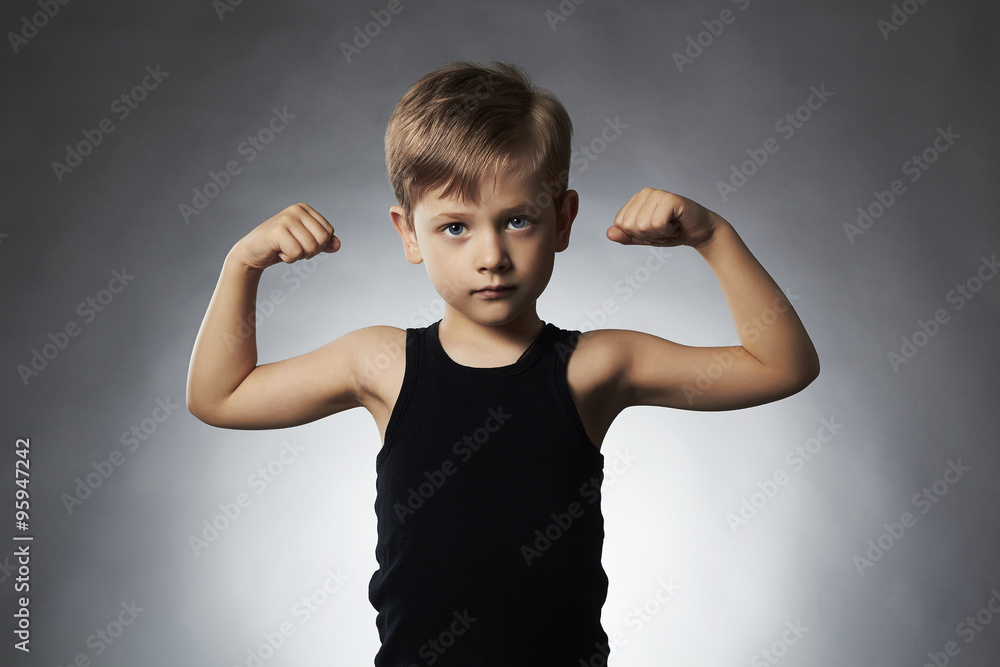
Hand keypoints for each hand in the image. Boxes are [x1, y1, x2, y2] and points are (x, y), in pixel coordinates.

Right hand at [233, 203, 339, 269]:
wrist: (251, 253)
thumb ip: (324, 244)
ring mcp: (286, 218)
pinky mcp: (277, 230)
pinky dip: (288, 258)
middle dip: (310, 251)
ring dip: (298, 255)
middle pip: (323, 239)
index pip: (329, 232)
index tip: (301, 244)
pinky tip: (277, 251)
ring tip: (284, 248)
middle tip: (293, 248)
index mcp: (305, 209)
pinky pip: (297, 253)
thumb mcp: (305, 244)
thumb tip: (338, 244)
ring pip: (311, 247)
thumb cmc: (280, 247)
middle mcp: (296, 210)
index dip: (319, 246)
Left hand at [606, 188, 723, 248]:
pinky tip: (676, 224)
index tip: (653, 230)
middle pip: (630, 225)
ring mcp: (657, 194)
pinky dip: (668, 231)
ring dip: (659, 233)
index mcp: (635, 200)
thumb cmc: (673, 233)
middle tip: (663, 229)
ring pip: (643, 225)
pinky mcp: (669, 199)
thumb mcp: (645, 238)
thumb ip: (627, 236)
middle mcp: (644, 193)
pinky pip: (657, 224)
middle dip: (647, 235)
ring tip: (670, 226)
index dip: (637, 234)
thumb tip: (609, 234)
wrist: (700, 232)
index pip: (620, 224)